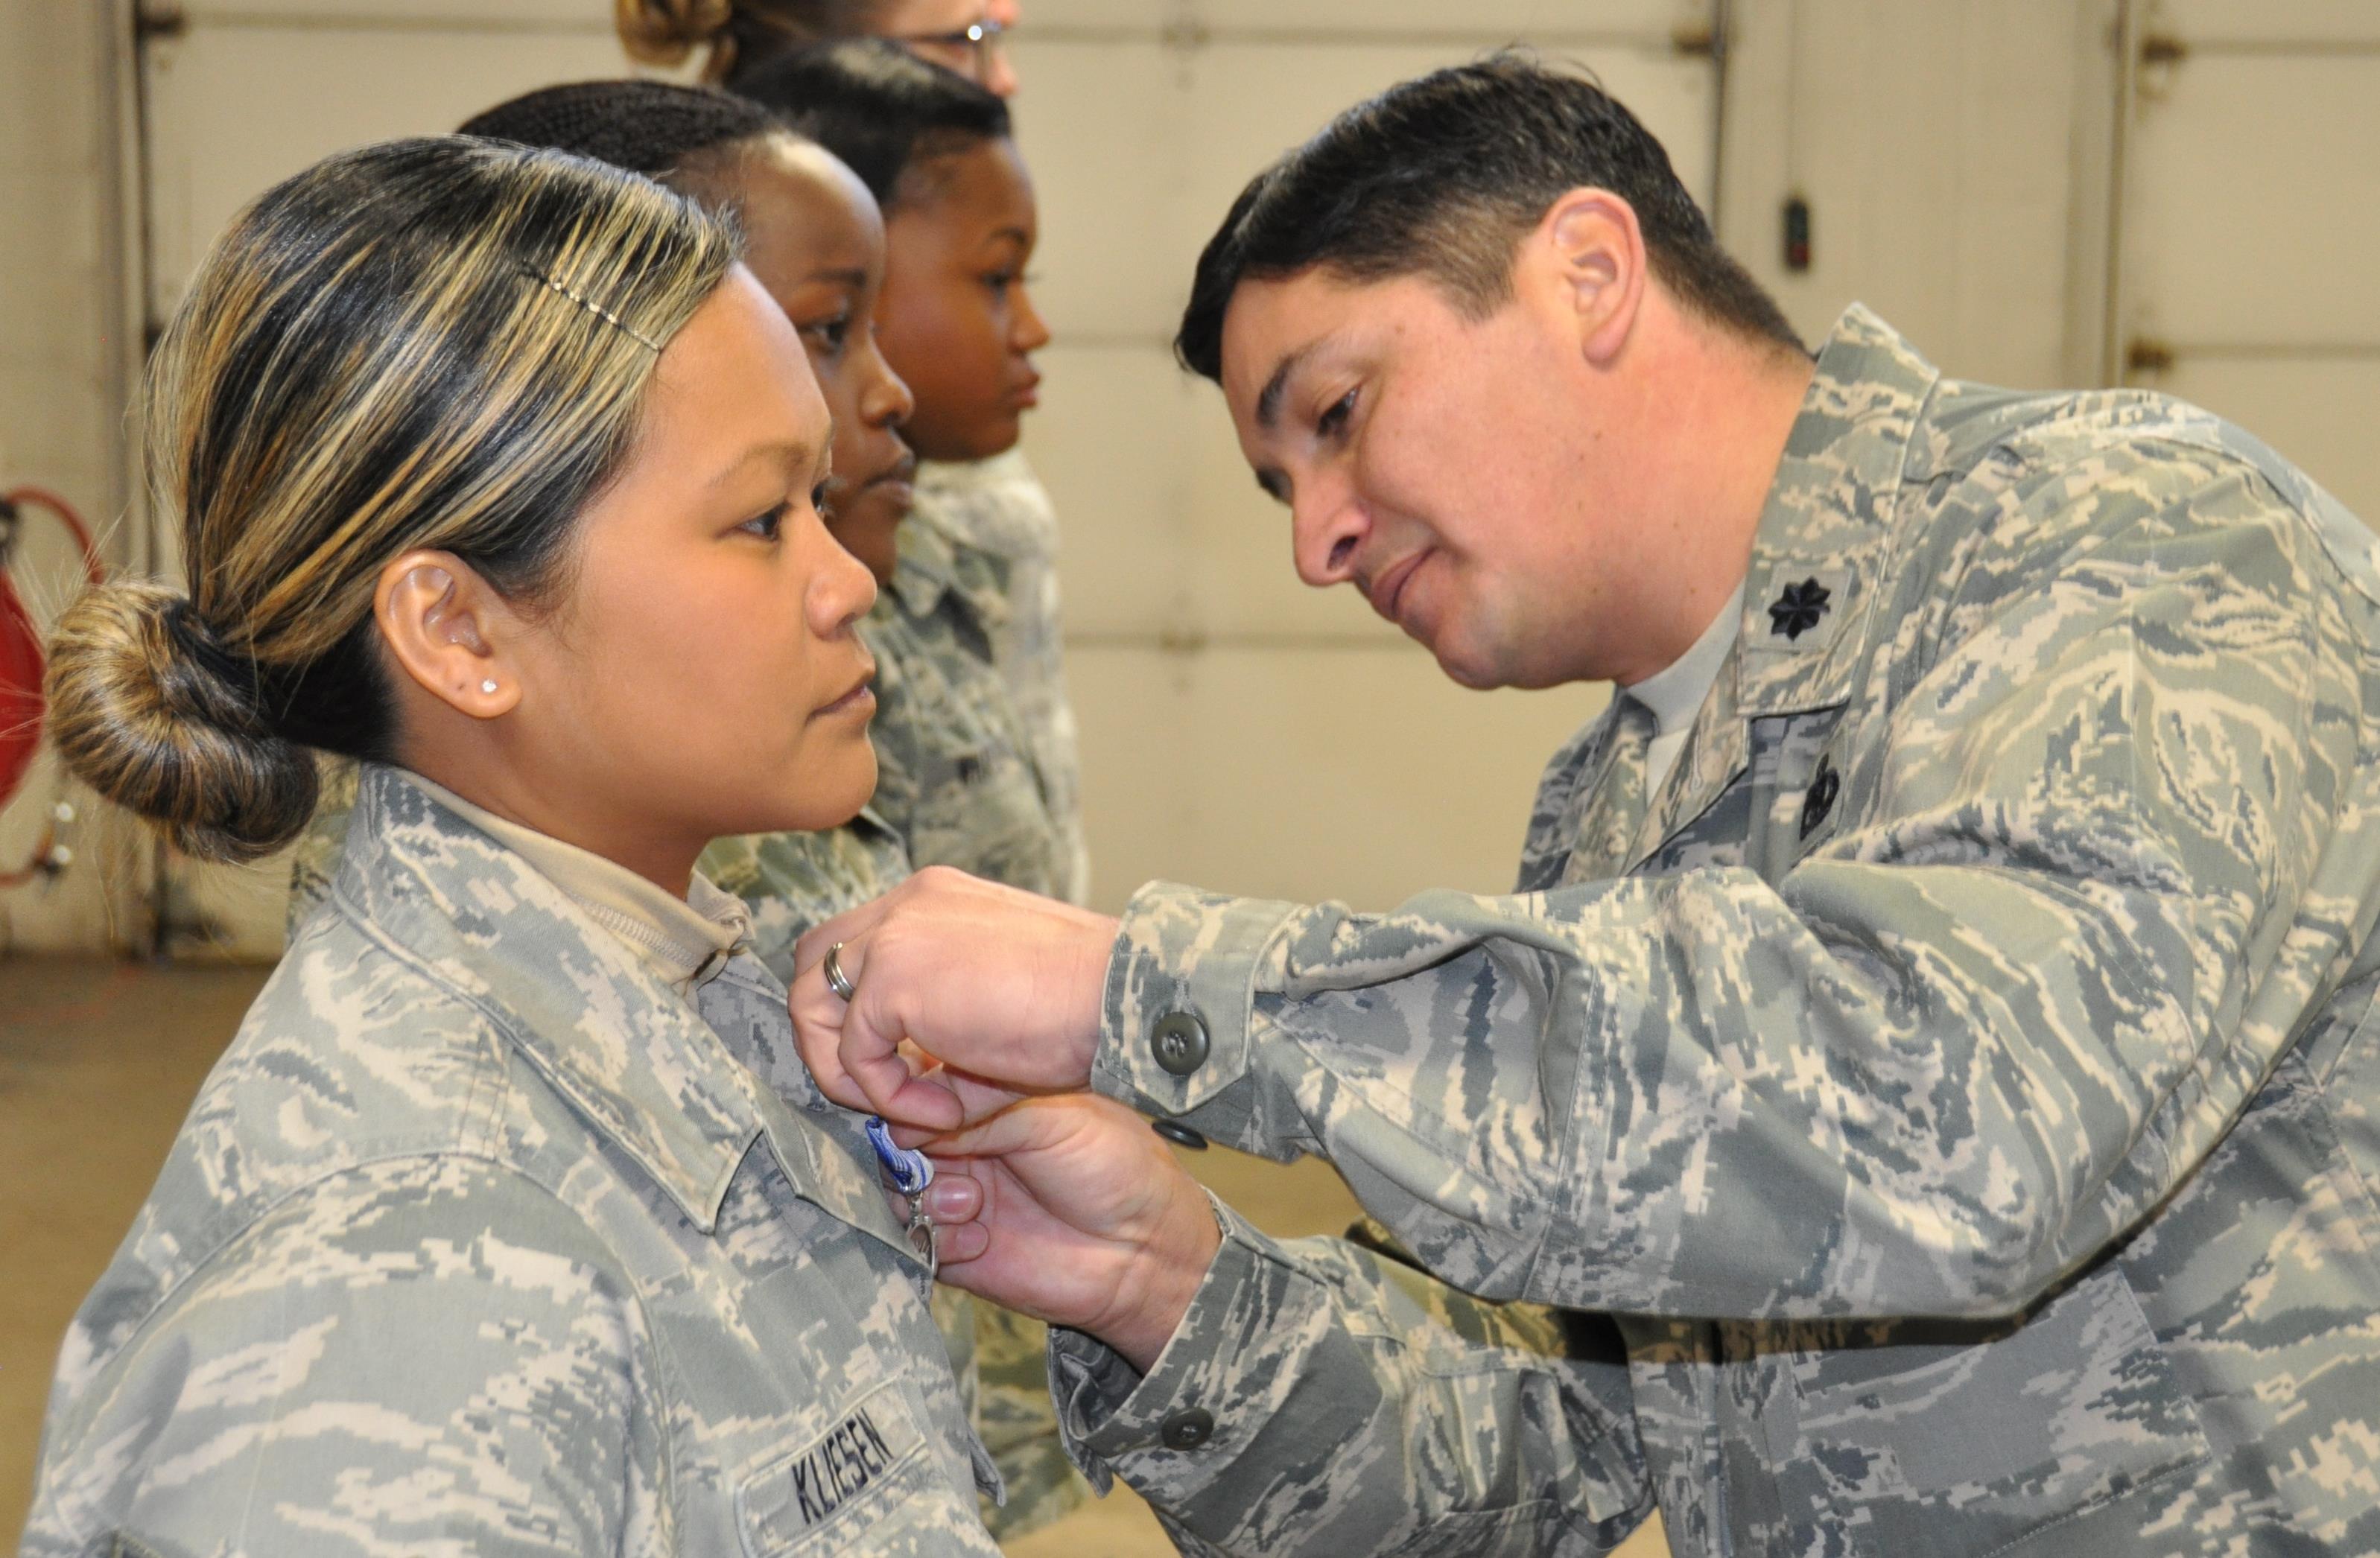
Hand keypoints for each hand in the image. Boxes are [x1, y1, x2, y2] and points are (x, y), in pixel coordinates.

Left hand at [791, 867, 1117, 1129]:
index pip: (856, 945)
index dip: (858, 1011)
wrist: (1120, 996)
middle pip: (814, 963)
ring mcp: (893, 936)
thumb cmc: (1084, 1007)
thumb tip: (900, 1113)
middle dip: (830, 1034)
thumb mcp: (994, 1011)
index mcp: (935, 899)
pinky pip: (857, 1055)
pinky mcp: (892, 980)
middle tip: (880, 1090)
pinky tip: (951, 1113)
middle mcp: (906, 903)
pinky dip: (892, 1098)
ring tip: (918, 1109)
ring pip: (811, 1006)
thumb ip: (938, 1047)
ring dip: (851, 1072)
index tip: (909, 1066)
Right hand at [920, 1095, 1221, 1372]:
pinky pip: (915, 1240)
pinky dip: (938, 1235)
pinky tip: (981, 1235)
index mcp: (988, 1104)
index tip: (904, 1105)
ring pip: (897, 1191)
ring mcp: (959, 1199)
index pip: (923, 1091)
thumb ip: (979, 1106)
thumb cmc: (1115, 1167)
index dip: (905, 1097)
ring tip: (974, 1201)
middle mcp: (967, 1149)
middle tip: (938, 1157)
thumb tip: (906, 1117)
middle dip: (906, 1150)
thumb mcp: (1052, 1115)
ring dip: (926, 1193)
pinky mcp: (957, 1251)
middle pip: (897, 1142)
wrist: (1144, 1249)